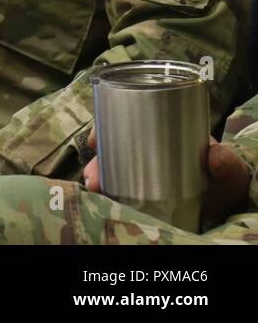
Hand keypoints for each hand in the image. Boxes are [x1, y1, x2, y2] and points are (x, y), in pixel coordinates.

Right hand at [84, 129, 249, 224]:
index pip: (126, 122)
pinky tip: (102, 198)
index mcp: (163, 133)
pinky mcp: (144, 192)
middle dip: (97, 161)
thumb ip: (225, 161)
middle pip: (112, 148)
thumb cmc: (227, 177)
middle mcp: (148, 149)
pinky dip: (108, 193)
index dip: (104, 127)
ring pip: (111, 170)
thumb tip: (214, 155)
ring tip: (96, 188)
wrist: (229, 200)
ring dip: (98, 177)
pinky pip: (119, 189)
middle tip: (93, 176)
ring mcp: (144, 171)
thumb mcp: (227, 167)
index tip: (94, 140)